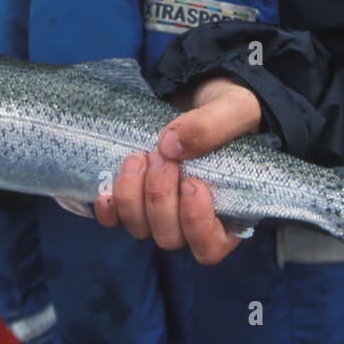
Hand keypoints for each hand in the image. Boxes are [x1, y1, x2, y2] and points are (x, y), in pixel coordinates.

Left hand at [93, 77, 261, 264]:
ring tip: (138, 157)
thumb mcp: (237, 109)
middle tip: (161, 157)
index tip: (191, 184)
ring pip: (140, 228)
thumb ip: (214, 126)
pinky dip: (109, 209)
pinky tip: (107, 190)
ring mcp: (160, 213)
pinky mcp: (135, 200)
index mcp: (229, 213)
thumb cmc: (230, 112)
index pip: (210, 247)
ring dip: (133, 196)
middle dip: (159, 198)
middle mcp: (192, 222)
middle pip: (169, 237)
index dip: (196, 224)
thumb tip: (170, 146)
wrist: (202, 97)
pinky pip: (115, 219)